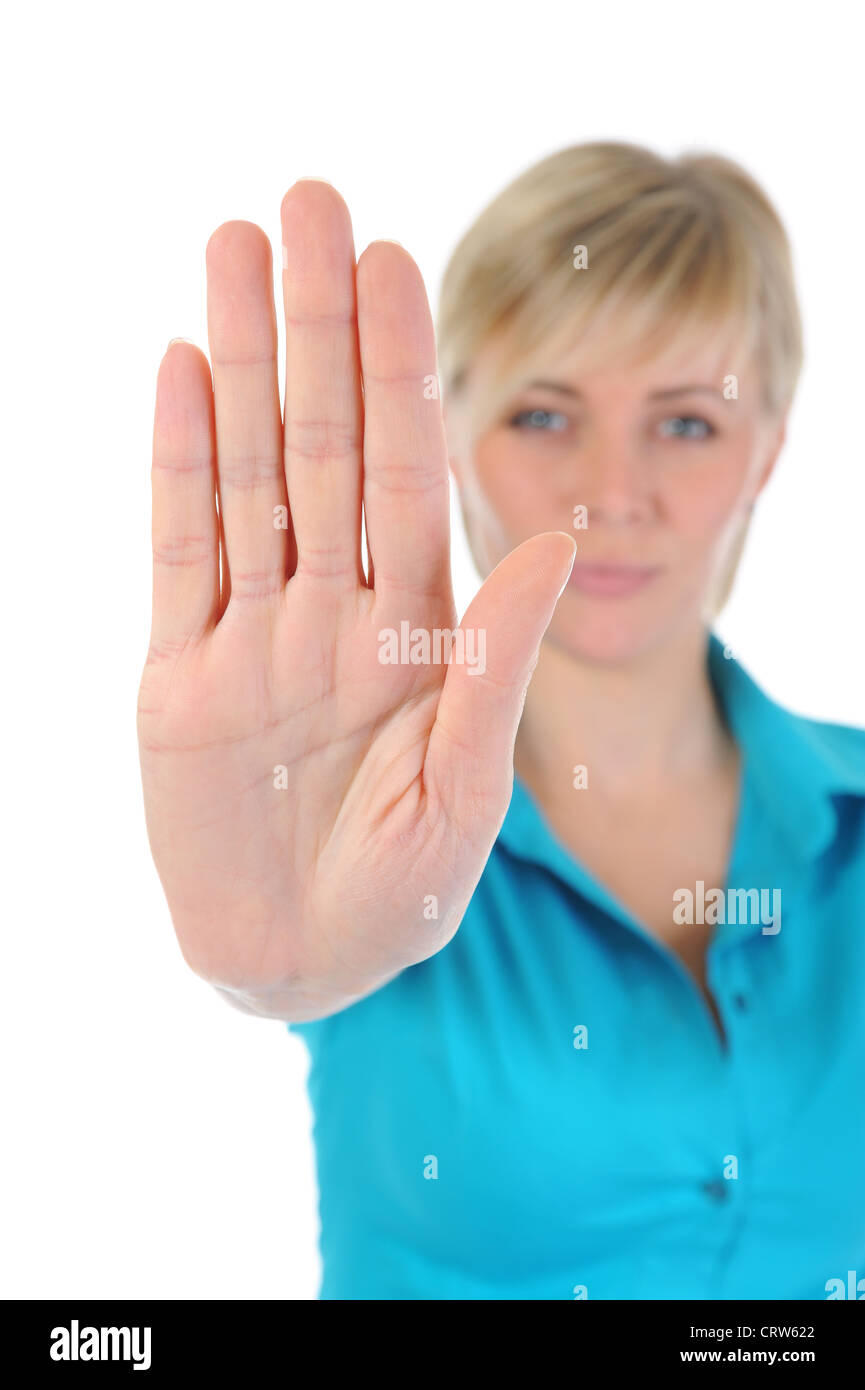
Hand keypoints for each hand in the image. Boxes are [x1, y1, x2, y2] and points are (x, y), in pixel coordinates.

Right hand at [138, 180, 575, 1018]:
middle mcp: (331, 608)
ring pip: (246, 474)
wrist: (298, 960)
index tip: (392, 263)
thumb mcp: (467, 786)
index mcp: (413, 630)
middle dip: (316, 329)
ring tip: (231, 252)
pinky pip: (177, 549)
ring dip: (241, 365)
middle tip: (303, 204)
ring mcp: (251, 631)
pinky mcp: (177, 670)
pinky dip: (177, 463)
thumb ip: (496, 664)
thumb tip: (552, 541)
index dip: (399, 370)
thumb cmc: (400, 893)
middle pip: (322, 445)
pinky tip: (183, 371)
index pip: (405, 474)